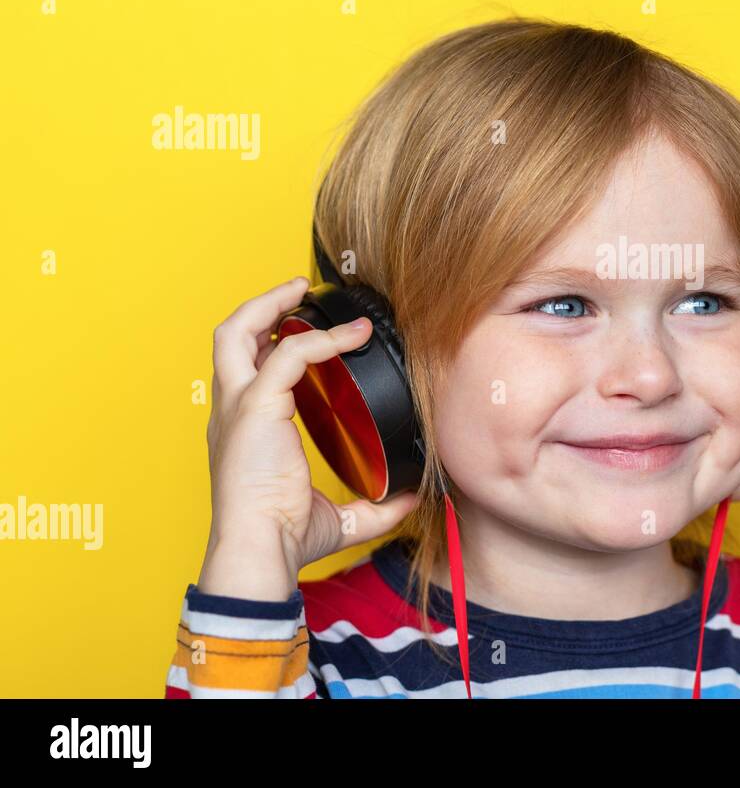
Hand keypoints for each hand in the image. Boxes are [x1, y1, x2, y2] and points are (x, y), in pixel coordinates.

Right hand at [198, 276, 418, 600]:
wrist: (261, 551)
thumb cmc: (284, 539)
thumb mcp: (340, 519)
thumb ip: (375, 508)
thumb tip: (410, 500)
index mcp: (244, 432)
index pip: (247, 371)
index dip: (269, 343)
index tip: (304, 331)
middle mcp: (232, 413)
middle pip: (228, 338)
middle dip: (260, 307)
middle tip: (297, 291)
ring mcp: (238, 407)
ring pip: (238, 331)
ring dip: (272, 304)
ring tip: (303, 288)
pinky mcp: (256, 407)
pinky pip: (287, 354)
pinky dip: (322, 339)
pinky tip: (354, 336)